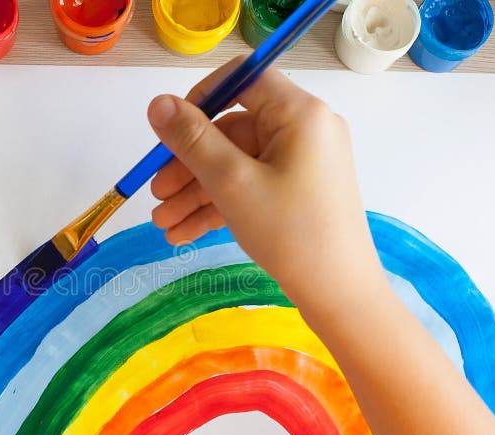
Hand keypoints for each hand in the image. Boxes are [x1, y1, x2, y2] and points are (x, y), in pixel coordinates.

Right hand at [147, 59, 386, 309]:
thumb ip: (192, 140)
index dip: (201, 99)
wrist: (338, 294)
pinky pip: (250, 187)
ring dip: (196, 193)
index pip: (243, 79)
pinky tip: (183, 233)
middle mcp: (303, 130)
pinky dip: (218, 206)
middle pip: (231, 132)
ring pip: (235, 165)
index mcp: (299, 113)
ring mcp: (301, 163)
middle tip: (156, 195)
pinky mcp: (296, 192)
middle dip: (188, 166)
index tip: (170, 131)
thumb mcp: (232, 183)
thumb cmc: (290, 231)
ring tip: (163, 224)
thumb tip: (157, 103)